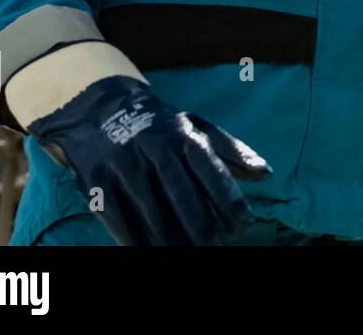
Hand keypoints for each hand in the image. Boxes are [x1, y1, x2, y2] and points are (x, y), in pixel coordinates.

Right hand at [28, 75, 271, 244]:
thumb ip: (232, 152)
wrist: (101, 108)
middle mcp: (155, 147)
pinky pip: (116, 215)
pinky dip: (132, 237)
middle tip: (213, 245)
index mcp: (184, 135)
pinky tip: (146, 250)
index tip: (244, 224)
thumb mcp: (198, 128)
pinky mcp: (96, 179)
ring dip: (168, 236)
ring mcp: (124, 163)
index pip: (210, 169)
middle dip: (199, 224)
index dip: (228, 198)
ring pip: (149, 208)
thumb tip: (266, 174)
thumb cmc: (163, 127)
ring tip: (184, 253)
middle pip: (180, 192)